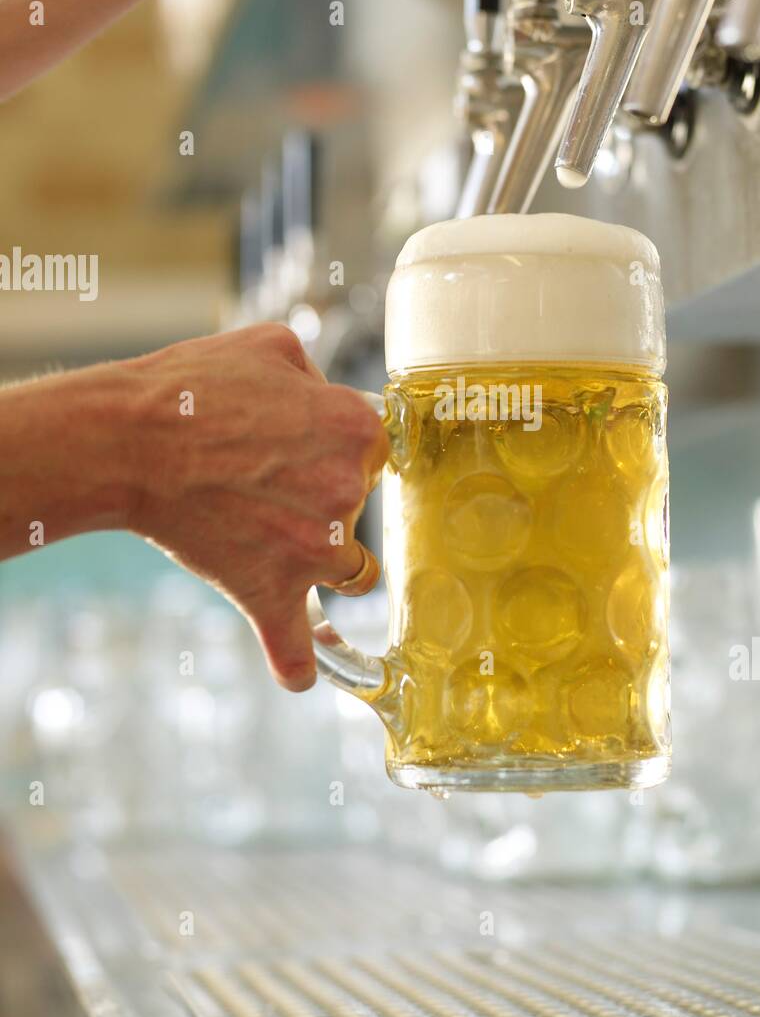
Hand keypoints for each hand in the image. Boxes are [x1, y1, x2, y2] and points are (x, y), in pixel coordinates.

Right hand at [126, 324, 388, 691]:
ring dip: (323, 561)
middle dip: (322, 494)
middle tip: (263, 476)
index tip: (299, 443)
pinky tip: (300, 670)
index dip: (335, 444)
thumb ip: (318, 377)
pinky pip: (297, 649)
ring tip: (276, 540)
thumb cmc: (192, 388)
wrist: (128, 443)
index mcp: (359, 430)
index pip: (374, 447)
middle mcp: (350, 494)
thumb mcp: (270, 346)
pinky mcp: (272, 592)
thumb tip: (328, 401)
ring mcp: (315, 551)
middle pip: (362, 505)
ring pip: (350, 570)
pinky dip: (298, 663)